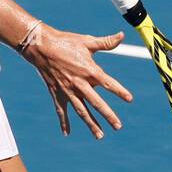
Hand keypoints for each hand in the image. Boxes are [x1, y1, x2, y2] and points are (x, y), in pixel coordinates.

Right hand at [21, 24, 132, 138]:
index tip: (130, 99)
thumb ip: (106, 42)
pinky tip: (67, 133)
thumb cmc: (66, 41)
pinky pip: (61, 110)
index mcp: (89, 70)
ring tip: (100, 135)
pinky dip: (64, 122)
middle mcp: (79, 83)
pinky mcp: (57, 93)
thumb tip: (122, 35)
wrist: (41, 46)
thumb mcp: (87, 41)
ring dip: (91, 123)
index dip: (120, 91)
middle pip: (96, 103)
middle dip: (108, 115)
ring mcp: (67, 90)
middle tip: (118, 126)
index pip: (108, 83)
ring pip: (81, 110)